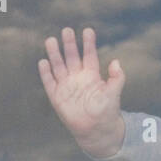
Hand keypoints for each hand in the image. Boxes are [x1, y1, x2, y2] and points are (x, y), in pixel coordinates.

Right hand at [38, 27, 125, 151]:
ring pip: (59, 66)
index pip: (89, 55)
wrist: (96, 130)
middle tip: (66, 30)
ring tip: (50, 40)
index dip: (88, 43)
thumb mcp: (114, 93)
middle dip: (69, 44)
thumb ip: (117, 78)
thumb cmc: (107, 111)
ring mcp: (66, 86)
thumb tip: (116, 62)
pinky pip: (50, 82)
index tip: (88, 30)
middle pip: (72, 57)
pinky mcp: (57, 96)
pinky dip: (46, 73)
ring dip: (55, 54)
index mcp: (92, 75)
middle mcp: (78, 77)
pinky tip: (43, 61)